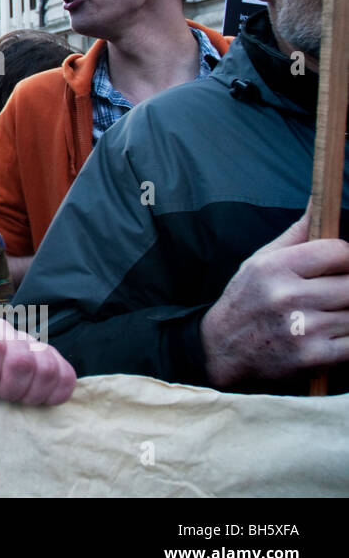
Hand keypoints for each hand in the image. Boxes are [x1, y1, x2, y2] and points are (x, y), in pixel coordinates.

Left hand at [0, 318, 75, 404]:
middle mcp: (4, 330)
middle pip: (22, 362)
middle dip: (8, 388)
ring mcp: (31, 343)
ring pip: (47, 369)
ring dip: (30, 393)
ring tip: (15, 397)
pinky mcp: (53, 359)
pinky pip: (66, 376)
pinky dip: (54, 394)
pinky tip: (38, 398)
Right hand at [201, 207, 348, 387]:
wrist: (220, 351)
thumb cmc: (246, 301)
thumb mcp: (260, 261)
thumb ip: (296, 234)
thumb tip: (319, 200)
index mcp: (275, 267)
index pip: (338, 251)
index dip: (347, 259)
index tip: (341, 267)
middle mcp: (287, 296)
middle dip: (348, 289)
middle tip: (333, 294)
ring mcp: (302, 328)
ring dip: (347, 315)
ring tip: (328, 315)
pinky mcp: (313, 357)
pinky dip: (348, 341)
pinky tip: (331, 336)